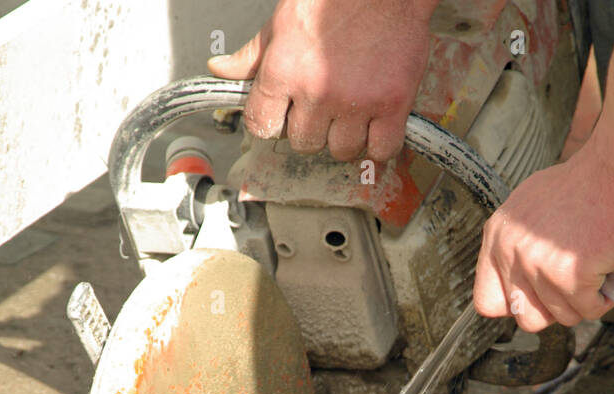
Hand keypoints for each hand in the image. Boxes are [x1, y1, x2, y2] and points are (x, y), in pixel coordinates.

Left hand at [208, 0, 437, 162]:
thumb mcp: (283, 22)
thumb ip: (253, 55)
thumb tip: (221, 69)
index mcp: (284, 70)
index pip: (261, 125)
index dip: (271, 123)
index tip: (282, 118)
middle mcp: (317, 91)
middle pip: (303, 143)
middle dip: (312, 129)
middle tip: (323, 108)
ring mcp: (356, 102)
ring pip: (342, 151)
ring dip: (346, 139)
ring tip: (351, 114)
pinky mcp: (392, 105)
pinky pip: (382, 150)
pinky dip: (379, 146)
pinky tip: (376, 129)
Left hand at [473, 133, 613, 331]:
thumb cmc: (588, 184)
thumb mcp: (534, 206)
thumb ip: (521, 244)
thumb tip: (525, 279)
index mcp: (498, 234)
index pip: (486, 300)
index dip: (516, 305)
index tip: (538, 296)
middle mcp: (511, 251)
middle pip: (525, 318)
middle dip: (554, 310)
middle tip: (572, 288)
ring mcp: (538, 265)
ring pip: (561, 317)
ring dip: (583, 301)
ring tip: (595, 270)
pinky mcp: (569, 275)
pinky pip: (588, 310)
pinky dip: (603, 299)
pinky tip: (608, 274)